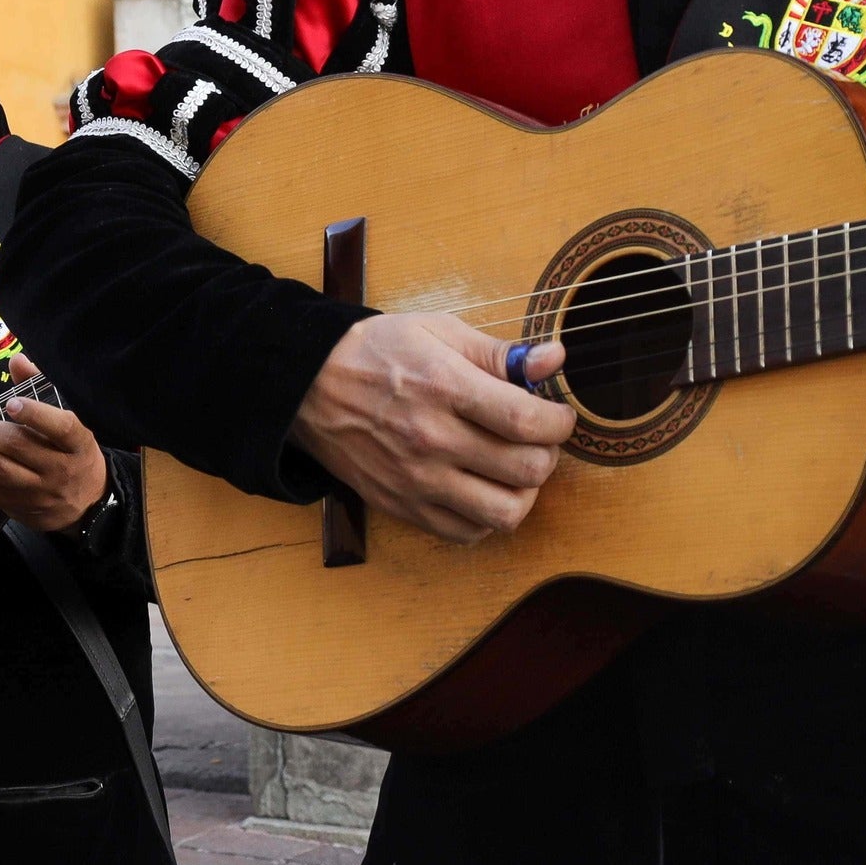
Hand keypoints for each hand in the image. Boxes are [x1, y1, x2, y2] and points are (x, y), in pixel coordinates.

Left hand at [0, 354, 105, 532]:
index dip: (35, 414)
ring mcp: (37, 491)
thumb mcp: (68, 421)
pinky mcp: (15, 504)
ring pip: (1, 472)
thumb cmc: (72, 452)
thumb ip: (40, 388)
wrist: (87, 503)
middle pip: (20, 447)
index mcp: (77, 443)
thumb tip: (17, 359)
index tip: (11, 404)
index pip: (62, 428)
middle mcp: (59, 468)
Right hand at [289, 314, 574, 544]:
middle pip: (526, 470)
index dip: (559, 422)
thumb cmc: (375, 352)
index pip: (528, 422)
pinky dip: (486, 516)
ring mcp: (416, 480)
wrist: (306, 385)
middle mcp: (432, 440)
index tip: (557, 415)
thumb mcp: (436, 332)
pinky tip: (480, 488)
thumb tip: (554, 360)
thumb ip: (498, 352)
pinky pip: (467, 532)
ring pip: (505, 513)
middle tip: (535, 439)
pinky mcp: (402, 506)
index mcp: (444, 388)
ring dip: (523, 492)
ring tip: (512, 469)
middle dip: (546, 453)